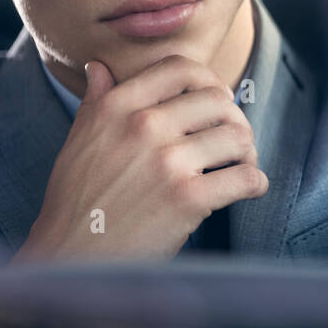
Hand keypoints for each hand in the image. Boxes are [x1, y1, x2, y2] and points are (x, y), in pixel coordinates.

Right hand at [12, 54, 266, 262]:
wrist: (71, 260)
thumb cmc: (75, 203)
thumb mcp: (77, 142)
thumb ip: (96, 101)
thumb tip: (100, 67)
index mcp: (117, 106)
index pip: (181, 69)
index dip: (207, 82)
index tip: (214, 103)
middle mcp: (143, 126)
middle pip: (218, 99)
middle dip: (233, 119)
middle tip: (231, 142)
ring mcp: (167, 161)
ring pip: (238, 136)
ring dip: (247, 152)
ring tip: (239, 166)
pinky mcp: (188, 198)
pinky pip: (245, 177)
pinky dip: (255, 183)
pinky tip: (249, 189)